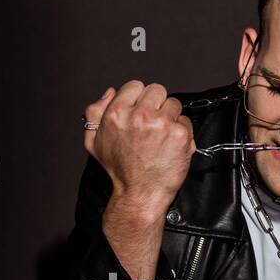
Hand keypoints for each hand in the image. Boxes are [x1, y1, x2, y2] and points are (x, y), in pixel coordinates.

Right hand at [84, 80, 195, 212]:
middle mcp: (139, 116)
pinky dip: (181, 132)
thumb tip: (110, 92)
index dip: (138, 99)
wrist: (139, 193)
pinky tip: (170, 145)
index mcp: (117, 113)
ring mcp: (162, 124)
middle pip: (156, 90)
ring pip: (173, 104)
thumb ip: (95, 112)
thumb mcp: (93, 141)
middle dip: (155, 105)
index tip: (139, 112)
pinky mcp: (179, 134)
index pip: (135, 86)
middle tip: (152, 124)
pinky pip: (185, 121)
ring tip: (161, 136)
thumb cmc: (120, 170)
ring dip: (170, 117)